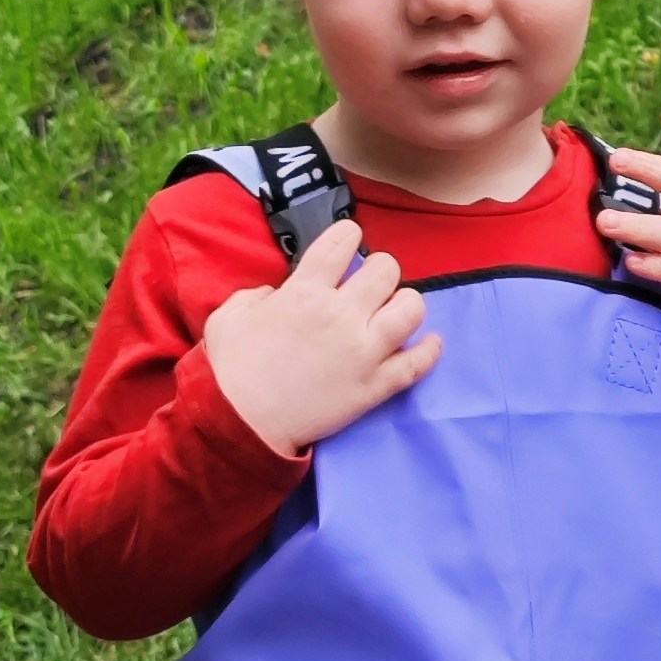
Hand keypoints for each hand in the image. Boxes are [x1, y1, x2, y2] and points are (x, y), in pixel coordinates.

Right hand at [201, 219, 442, 454]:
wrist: (241, 424)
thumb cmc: (231, 371)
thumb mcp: (229, 317)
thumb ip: (256, 297)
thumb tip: (275, 295)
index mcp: (304, 292)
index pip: (342, 243)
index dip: (349, 235)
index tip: (349, 244)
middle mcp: (340, 315)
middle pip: (386, 270)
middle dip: (381, 271)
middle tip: (371, 285)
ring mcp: (362, 351)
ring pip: (410, 309)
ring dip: (408, 303)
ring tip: (396, 310)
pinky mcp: (373, 387)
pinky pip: (416, 364)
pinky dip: (429, 351)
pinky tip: (431, 343)